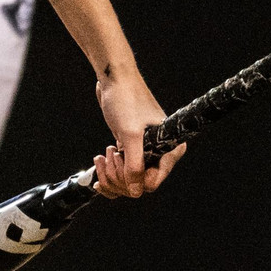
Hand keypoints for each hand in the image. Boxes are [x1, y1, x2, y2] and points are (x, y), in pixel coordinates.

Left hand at [88, 69, 183, 199]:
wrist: (113, 78)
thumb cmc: (125, 99)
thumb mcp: (130, 134)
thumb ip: (134, 165)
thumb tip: (136, 191)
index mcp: (170, 149)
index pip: (153, 181)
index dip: (135, 180)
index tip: (122, 163)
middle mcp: (161, 152)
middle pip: (139, 184)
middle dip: (119, 176)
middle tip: (110, 154)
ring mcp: (145, 151)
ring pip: (128, 180)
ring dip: (111, 174)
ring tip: (103, 156)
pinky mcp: (131, 148)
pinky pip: (122, 172)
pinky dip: (109, 171)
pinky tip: (100, 160)